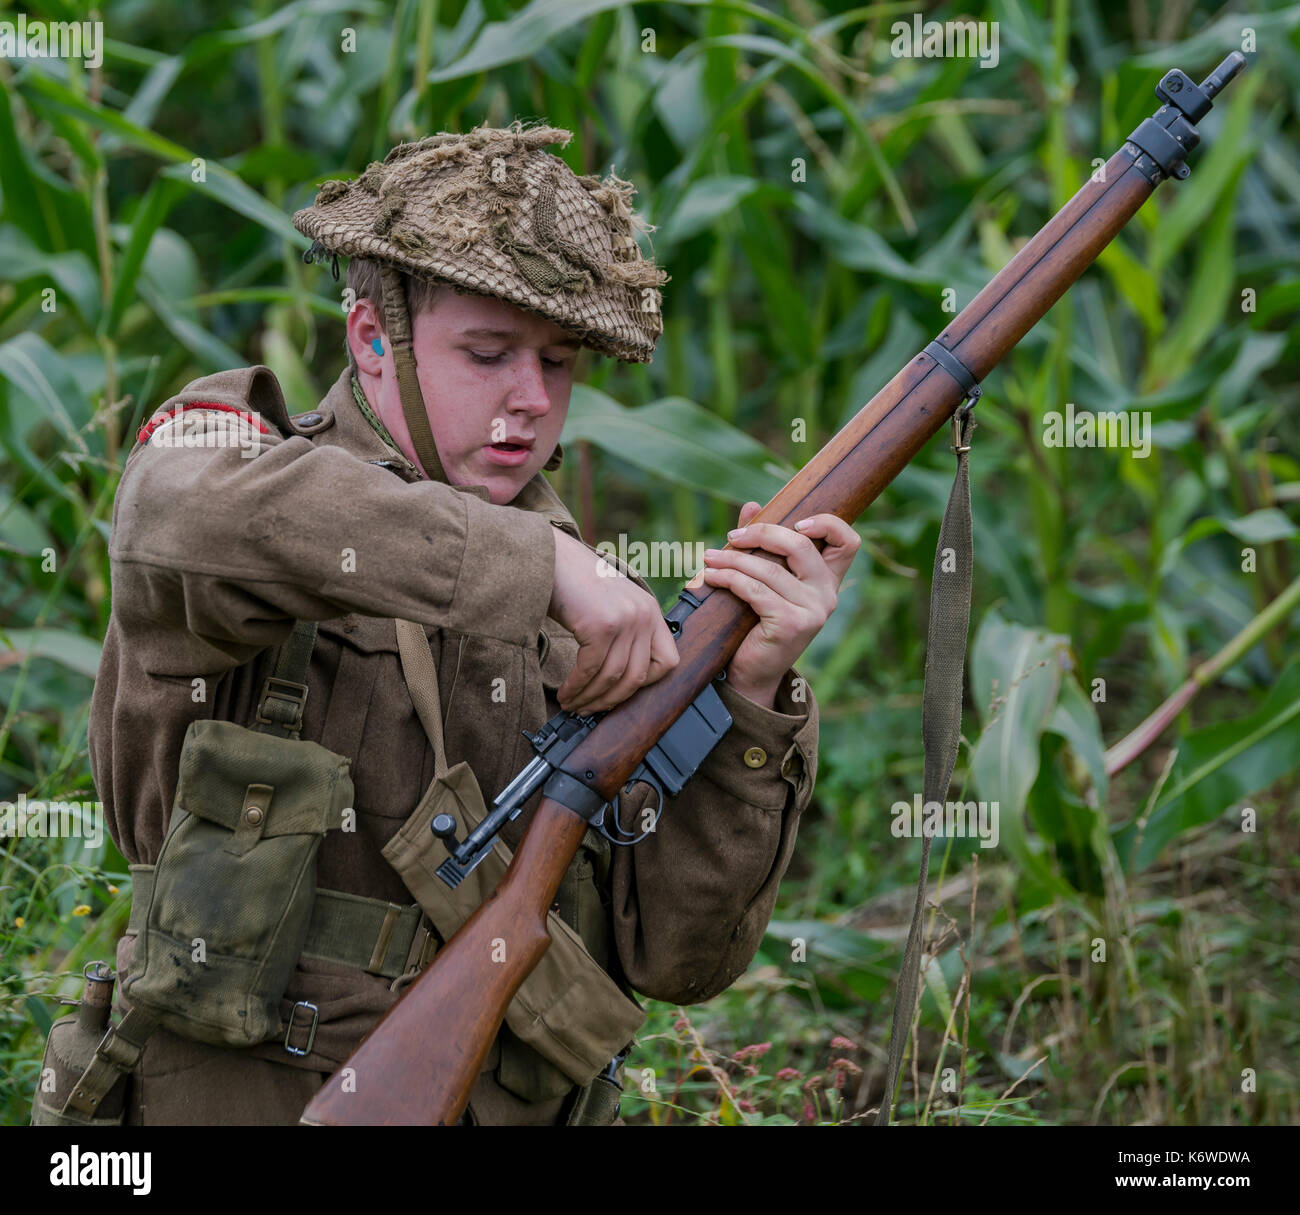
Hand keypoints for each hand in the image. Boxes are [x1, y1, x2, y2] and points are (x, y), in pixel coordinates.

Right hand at [548, 527, 679, 713]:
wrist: (549, 557)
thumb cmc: (574, 584)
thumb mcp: (611, 606)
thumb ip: (623, 634)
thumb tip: (616, 682)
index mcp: (650, 611)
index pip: (667, 662)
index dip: (646, 685)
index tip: (620, 693)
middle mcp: (643, 615)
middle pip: (637, 676)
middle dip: (611, 701)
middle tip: (589, 710)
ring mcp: (624, 619)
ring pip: (612, 677)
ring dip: (589, 697)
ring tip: (572, 704)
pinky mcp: (600, 625)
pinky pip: (590, 670)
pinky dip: (576, 687)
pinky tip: (566, 693)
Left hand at [699, 502, 860, 707]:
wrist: (752, 673)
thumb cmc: (757, 623)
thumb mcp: (765, 581)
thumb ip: (762, 545)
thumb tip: (751, 505)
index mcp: (827, 580)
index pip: (848, 541)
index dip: (828, 524)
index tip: (797, 522)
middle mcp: (827, 595)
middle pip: (801, 545)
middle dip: (761, 534)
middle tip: (731, 537)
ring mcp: (812, 611)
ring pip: (769, 569)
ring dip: (733, 560)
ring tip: (709, 558)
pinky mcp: (791, 624)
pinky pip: (755, 590)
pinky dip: (729, 579)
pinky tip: (711, 577)